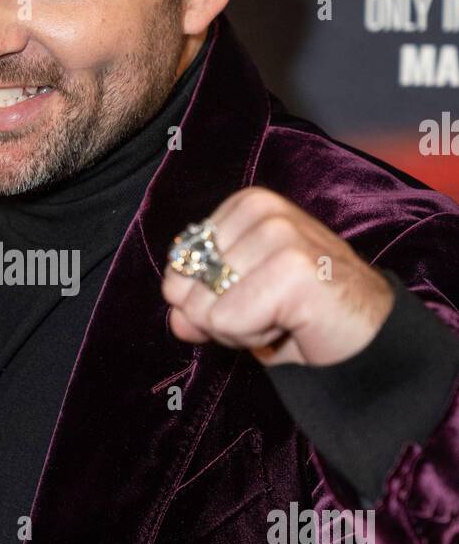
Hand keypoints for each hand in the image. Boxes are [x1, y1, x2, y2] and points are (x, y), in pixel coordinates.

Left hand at [161, 187, 394, 366]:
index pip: (177, 265)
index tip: (256, 297)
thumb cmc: (303, 316)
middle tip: (270, 312)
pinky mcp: (292, 267)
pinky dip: (254, 338)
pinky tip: (290, 325)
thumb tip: (176, 318)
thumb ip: (196, 305)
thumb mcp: (236, 305)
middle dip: (221, 316)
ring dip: (240, 329)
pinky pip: (228, 322)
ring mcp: (279, 234)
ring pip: (204, 308)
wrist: (367, 336)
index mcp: (246, 205)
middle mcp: (262, 209)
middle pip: (185, 287)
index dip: (209, 298)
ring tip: (282, 317)